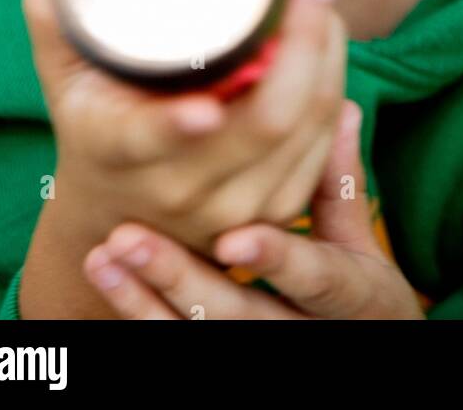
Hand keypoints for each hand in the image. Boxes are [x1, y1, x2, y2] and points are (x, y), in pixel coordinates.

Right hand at [22, 0, 347, 256]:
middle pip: (265, 122)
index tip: (204, 102)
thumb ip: (58, 25)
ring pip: (305, 128)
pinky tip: (329, 38)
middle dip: (303, 42)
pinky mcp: (275, 211)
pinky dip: (333, 85)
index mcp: (118, 149)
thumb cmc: (96, 119)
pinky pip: (322, 145)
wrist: (121, 205)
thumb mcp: (65, 77)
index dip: (177, 125)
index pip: (147, 140)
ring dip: (327, 54)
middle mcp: (179, 190)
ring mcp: (233, 209)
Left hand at [82, 99, 425, 318]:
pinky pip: (170, 341)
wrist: (351, 344)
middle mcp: (302, 333)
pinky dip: (136, 307)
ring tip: (105, 251)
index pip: (318, 281)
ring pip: (196, 333)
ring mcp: (256, 351)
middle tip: (130, 236)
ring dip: (143, 295)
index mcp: (353, 298)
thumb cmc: (352, 285)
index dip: (276, 262)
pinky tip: (105, 271)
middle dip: (183, 279)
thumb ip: (340, 181)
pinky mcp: (218, 357)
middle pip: (239, 317)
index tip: (232, 239)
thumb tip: (341, 105)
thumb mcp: (357, 241)